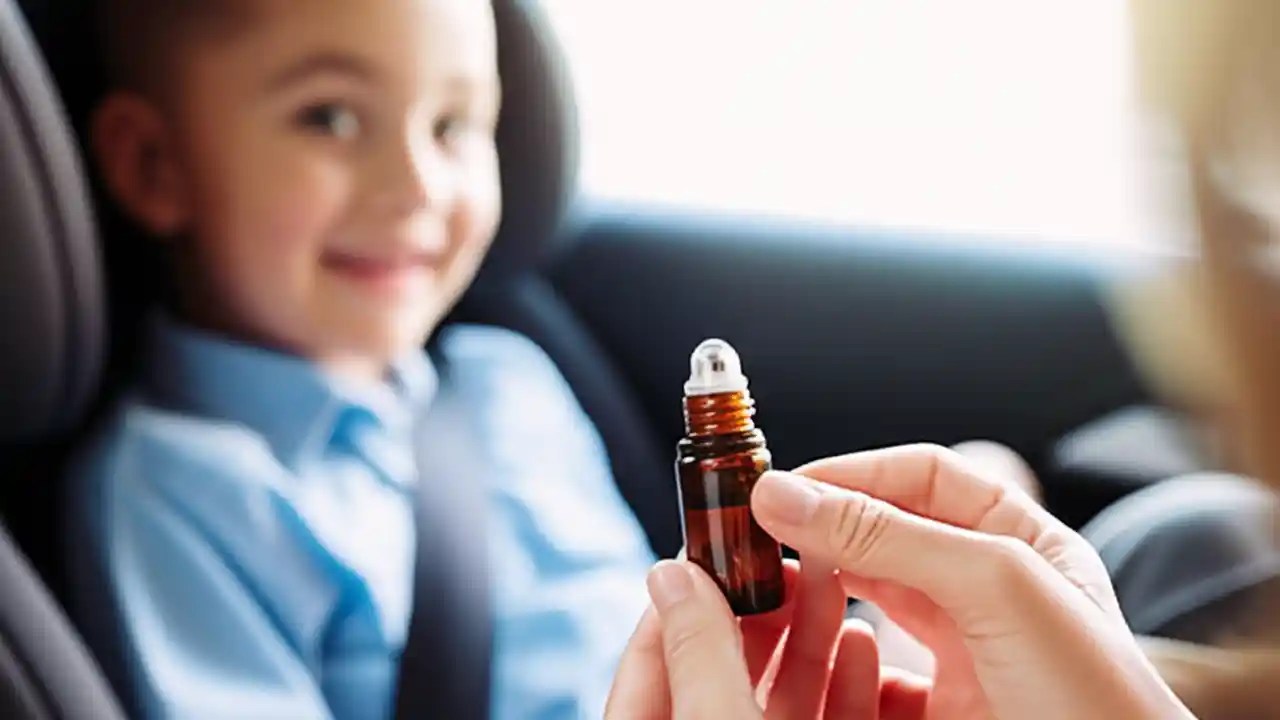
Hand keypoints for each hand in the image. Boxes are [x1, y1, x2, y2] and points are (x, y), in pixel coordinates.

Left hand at [605, 559, 929, 719]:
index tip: (727, 538)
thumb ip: (697, 653)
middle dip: (768, 603)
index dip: (691, 587)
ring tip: (837, 579)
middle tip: (799, 549)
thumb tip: (670, 574)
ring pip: (783, 690)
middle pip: (728, 664)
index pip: (656, 650)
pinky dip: (847, 683)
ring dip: (812, 635)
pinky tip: (867, 642)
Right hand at [749, 444, 1193, 719]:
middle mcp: (991, 590)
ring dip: (821, 590)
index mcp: (1022, 541)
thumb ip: (888, 534)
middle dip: (825, 527)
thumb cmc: (1093, 699)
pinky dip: (836, 661)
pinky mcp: (940, 708)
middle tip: (761, 531)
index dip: (854, 473)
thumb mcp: (993, 588)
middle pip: (888, 533)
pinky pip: (870, 674)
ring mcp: (965, 651)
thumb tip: (783, 494)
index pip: (923, 476)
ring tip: (776, 585)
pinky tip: (819, 654)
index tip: (784, 487)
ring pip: (872, 600)